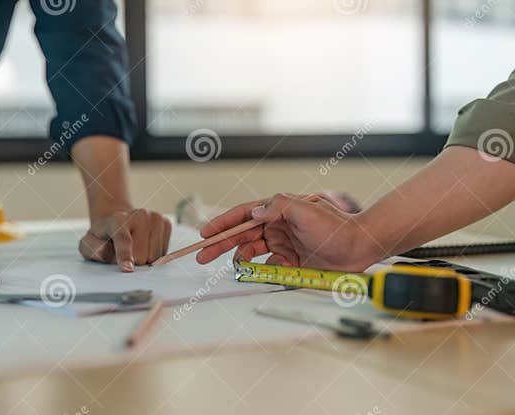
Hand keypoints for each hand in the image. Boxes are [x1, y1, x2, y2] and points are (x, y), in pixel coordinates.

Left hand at [79, 208, 171, 271]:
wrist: (120, 221)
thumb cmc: (104, 236)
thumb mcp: (88, 243)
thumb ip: (92, 249)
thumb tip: (107, 253)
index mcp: (117, 219)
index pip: (123, 239)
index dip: (124, 255)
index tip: (128, 269)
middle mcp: (139, 215)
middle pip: (141, 255)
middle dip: (133, 261)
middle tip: (125, 254)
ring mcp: (154, 217)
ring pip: (155, 256)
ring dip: (144, 258)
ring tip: (135, 248)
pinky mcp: (166, 223)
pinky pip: (164, 251)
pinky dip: (154, 253)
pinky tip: (146, 245)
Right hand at [196, 192, 369, 269]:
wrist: (359, 248)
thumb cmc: (335, 227)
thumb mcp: (305, 209)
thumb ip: (277, 206)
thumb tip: (253, 213)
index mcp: (277, 210)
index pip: (242, 216)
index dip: (221, 224)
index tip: (204, 234)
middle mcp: (276, 226)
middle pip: (240, 236)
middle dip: (220, 245)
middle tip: (202, 255)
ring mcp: (282, 245)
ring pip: (251, 254)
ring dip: (242, 261)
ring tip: (239, 268)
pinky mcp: (290, 263)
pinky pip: (268, 269)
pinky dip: (265, 272)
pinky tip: (273, 272)